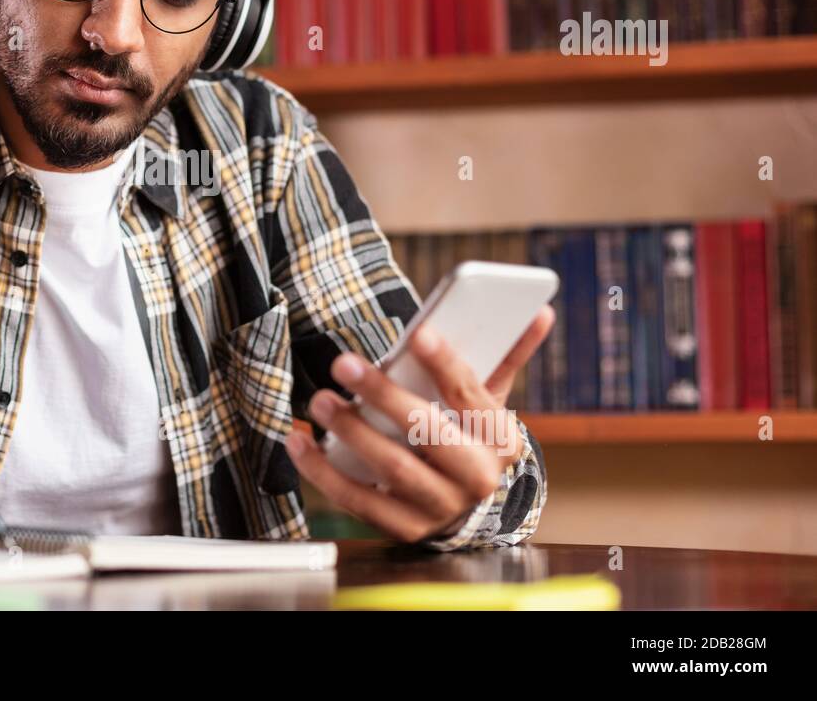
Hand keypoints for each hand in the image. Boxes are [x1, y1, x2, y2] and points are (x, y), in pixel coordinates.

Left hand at [287, 307, 553, 543]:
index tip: (417, 334)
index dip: (445, 363)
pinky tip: (299, 441)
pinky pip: (359, 501)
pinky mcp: (404, 527)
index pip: (471, 395)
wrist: (467, 509)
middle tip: (343, 364)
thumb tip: (540, 312)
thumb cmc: (469, 437)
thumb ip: (507, 355)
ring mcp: (440, 506)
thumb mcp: (490, 401)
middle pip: (428, 433)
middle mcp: (476, 477)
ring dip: (351, 433)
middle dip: (384, 396)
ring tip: (319, 401)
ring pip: (393, 469)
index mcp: (501, 438)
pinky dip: (323, 472)